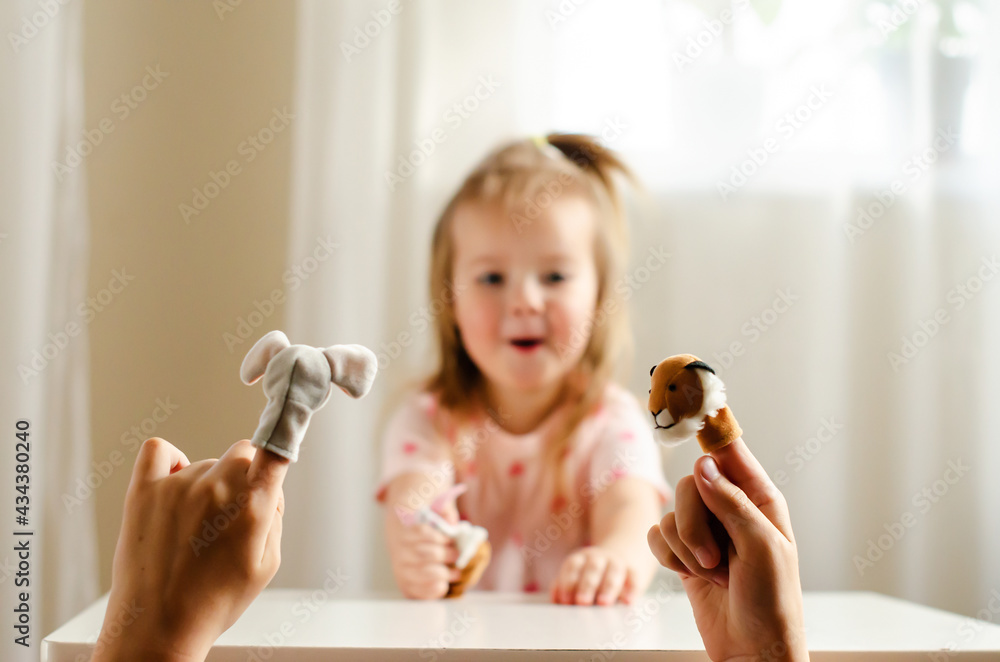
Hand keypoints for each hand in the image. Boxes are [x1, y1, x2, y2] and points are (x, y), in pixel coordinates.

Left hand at [92, 437, 287, 661]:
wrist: (156, 627)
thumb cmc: (213, 602)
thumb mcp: (266, 566)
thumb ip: (274, 518)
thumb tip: (269, 488)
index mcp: (252, 507)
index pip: (275, 450)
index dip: (284, 434)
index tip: (286, 426)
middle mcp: (216, 489)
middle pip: (242, 453)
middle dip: (245, 475)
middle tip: (232, 514)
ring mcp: (176, 486)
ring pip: (206, 463)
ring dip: (208, 483)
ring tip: (194, 527)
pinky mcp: (143, 492)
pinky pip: (158, 451)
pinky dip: (168, 460)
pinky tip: (172, 485)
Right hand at [384, 479, 463, 599]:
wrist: (405, 550)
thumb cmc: (425, 535)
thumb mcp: (433, 517)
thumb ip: (444, 515)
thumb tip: (454, 525)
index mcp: (406, 533)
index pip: (422, 532)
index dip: (440, 536)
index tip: (451, 538)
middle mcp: (401, 552)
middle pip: (430, 553)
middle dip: (448, 555)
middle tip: (458, 555)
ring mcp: (402, 571)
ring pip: (427, 573)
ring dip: (445, 573)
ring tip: (456, 573)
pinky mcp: (406, 587)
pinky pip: (422, 591)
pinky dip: (436, 589)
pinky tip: (444, 585)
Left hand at [550, 545, 635, 605]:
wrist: (617, 561)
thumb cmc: (589, 578)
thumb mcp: (575, 577)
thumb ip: (563, 587)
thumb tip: (556, 600)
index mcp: (580, 559)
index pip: (572, 567)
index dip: (568, 583)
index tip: (566, 601)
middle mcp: (598, 558)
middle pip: (592, 568)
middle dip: (587, 585)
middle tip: (582, 602)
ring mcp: (617, 563)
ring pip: (614, 571)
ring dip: (608, 587)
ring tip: (604, 603)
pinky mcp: (633, 571)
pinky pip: (634, 578)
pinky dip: (632, 590)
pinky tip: (628, 602)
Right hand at [647, 438, 807, 661]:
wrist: (751, 649)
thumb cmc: (771, 603)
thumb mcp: (762, 548)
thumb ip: (731, 503)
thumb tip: (703, 464)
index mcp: (759, 499)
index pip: (731, 450)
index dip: (710, 424)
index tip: (688, 396)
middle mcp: (729, 508)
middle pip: (690, 485)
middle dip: (695, 525)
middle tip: (715, 558)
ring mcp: (704, 530)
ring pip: (671, 513)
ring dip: (686, 550)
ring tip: (714, 576)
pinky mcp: (681, 552)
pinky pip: (657, 536)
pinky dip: (670, 559)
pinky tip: (692, 578)